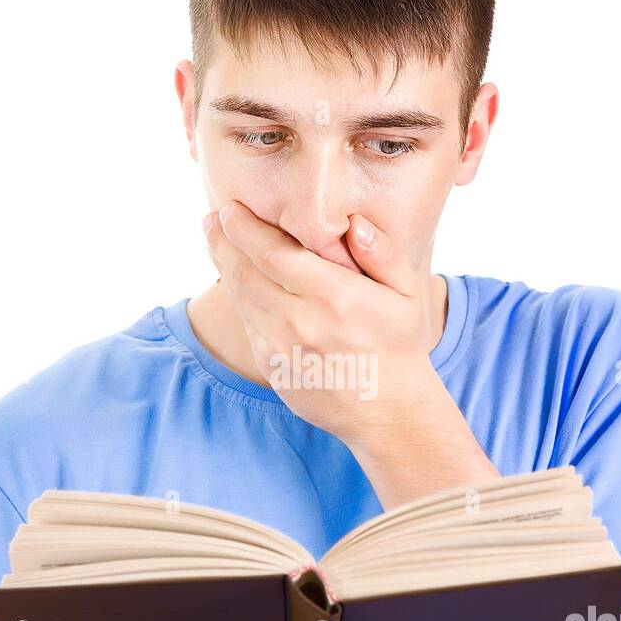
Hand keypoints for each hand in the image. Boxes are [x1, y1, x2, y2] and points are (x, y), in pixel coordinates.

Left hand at [202, 201, 447, 445]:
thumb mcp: (407, 293)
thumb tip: (352, 223)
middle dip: (223, 239)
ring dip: (223, 263)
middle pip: (245, 271)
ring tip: (215, 236)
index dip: (244, 229)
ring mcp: (281, 348)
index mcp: (335, 297)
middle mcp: (301, 322)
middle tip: (213, 215)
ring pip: (241, 296)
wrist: (387, 412)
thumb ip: (382, 252)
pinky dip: (238, 294)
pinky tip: (236, 275)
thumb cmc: (399, 344)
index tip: (231, 208)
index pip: (273, 254)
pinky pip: (247, 321)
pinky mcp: (271, 366)